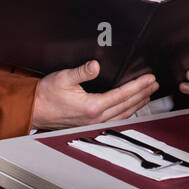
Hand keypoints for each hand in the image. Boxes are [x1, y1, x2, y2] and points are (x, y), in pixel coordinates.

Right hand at [31, 60, 157, 130]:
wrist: (34, 109)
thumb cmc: (46, 94)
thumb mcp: (64, 78)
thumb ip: (82, 71)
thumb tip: (96, 65)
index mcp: (92, 107)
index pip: (122, 95)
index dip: (138, 86)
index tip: (149, 79)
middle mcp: (96, 118)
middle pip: (127, 105)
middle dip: (143, 94)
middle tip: (154, 84)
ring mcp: (94, 123)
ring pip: (123, 114)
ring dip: (137, 103)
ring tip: (148, 94)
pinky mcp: (90, 123)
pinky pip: (115, 118)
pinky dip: (127, 111)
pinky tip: (131, 107)